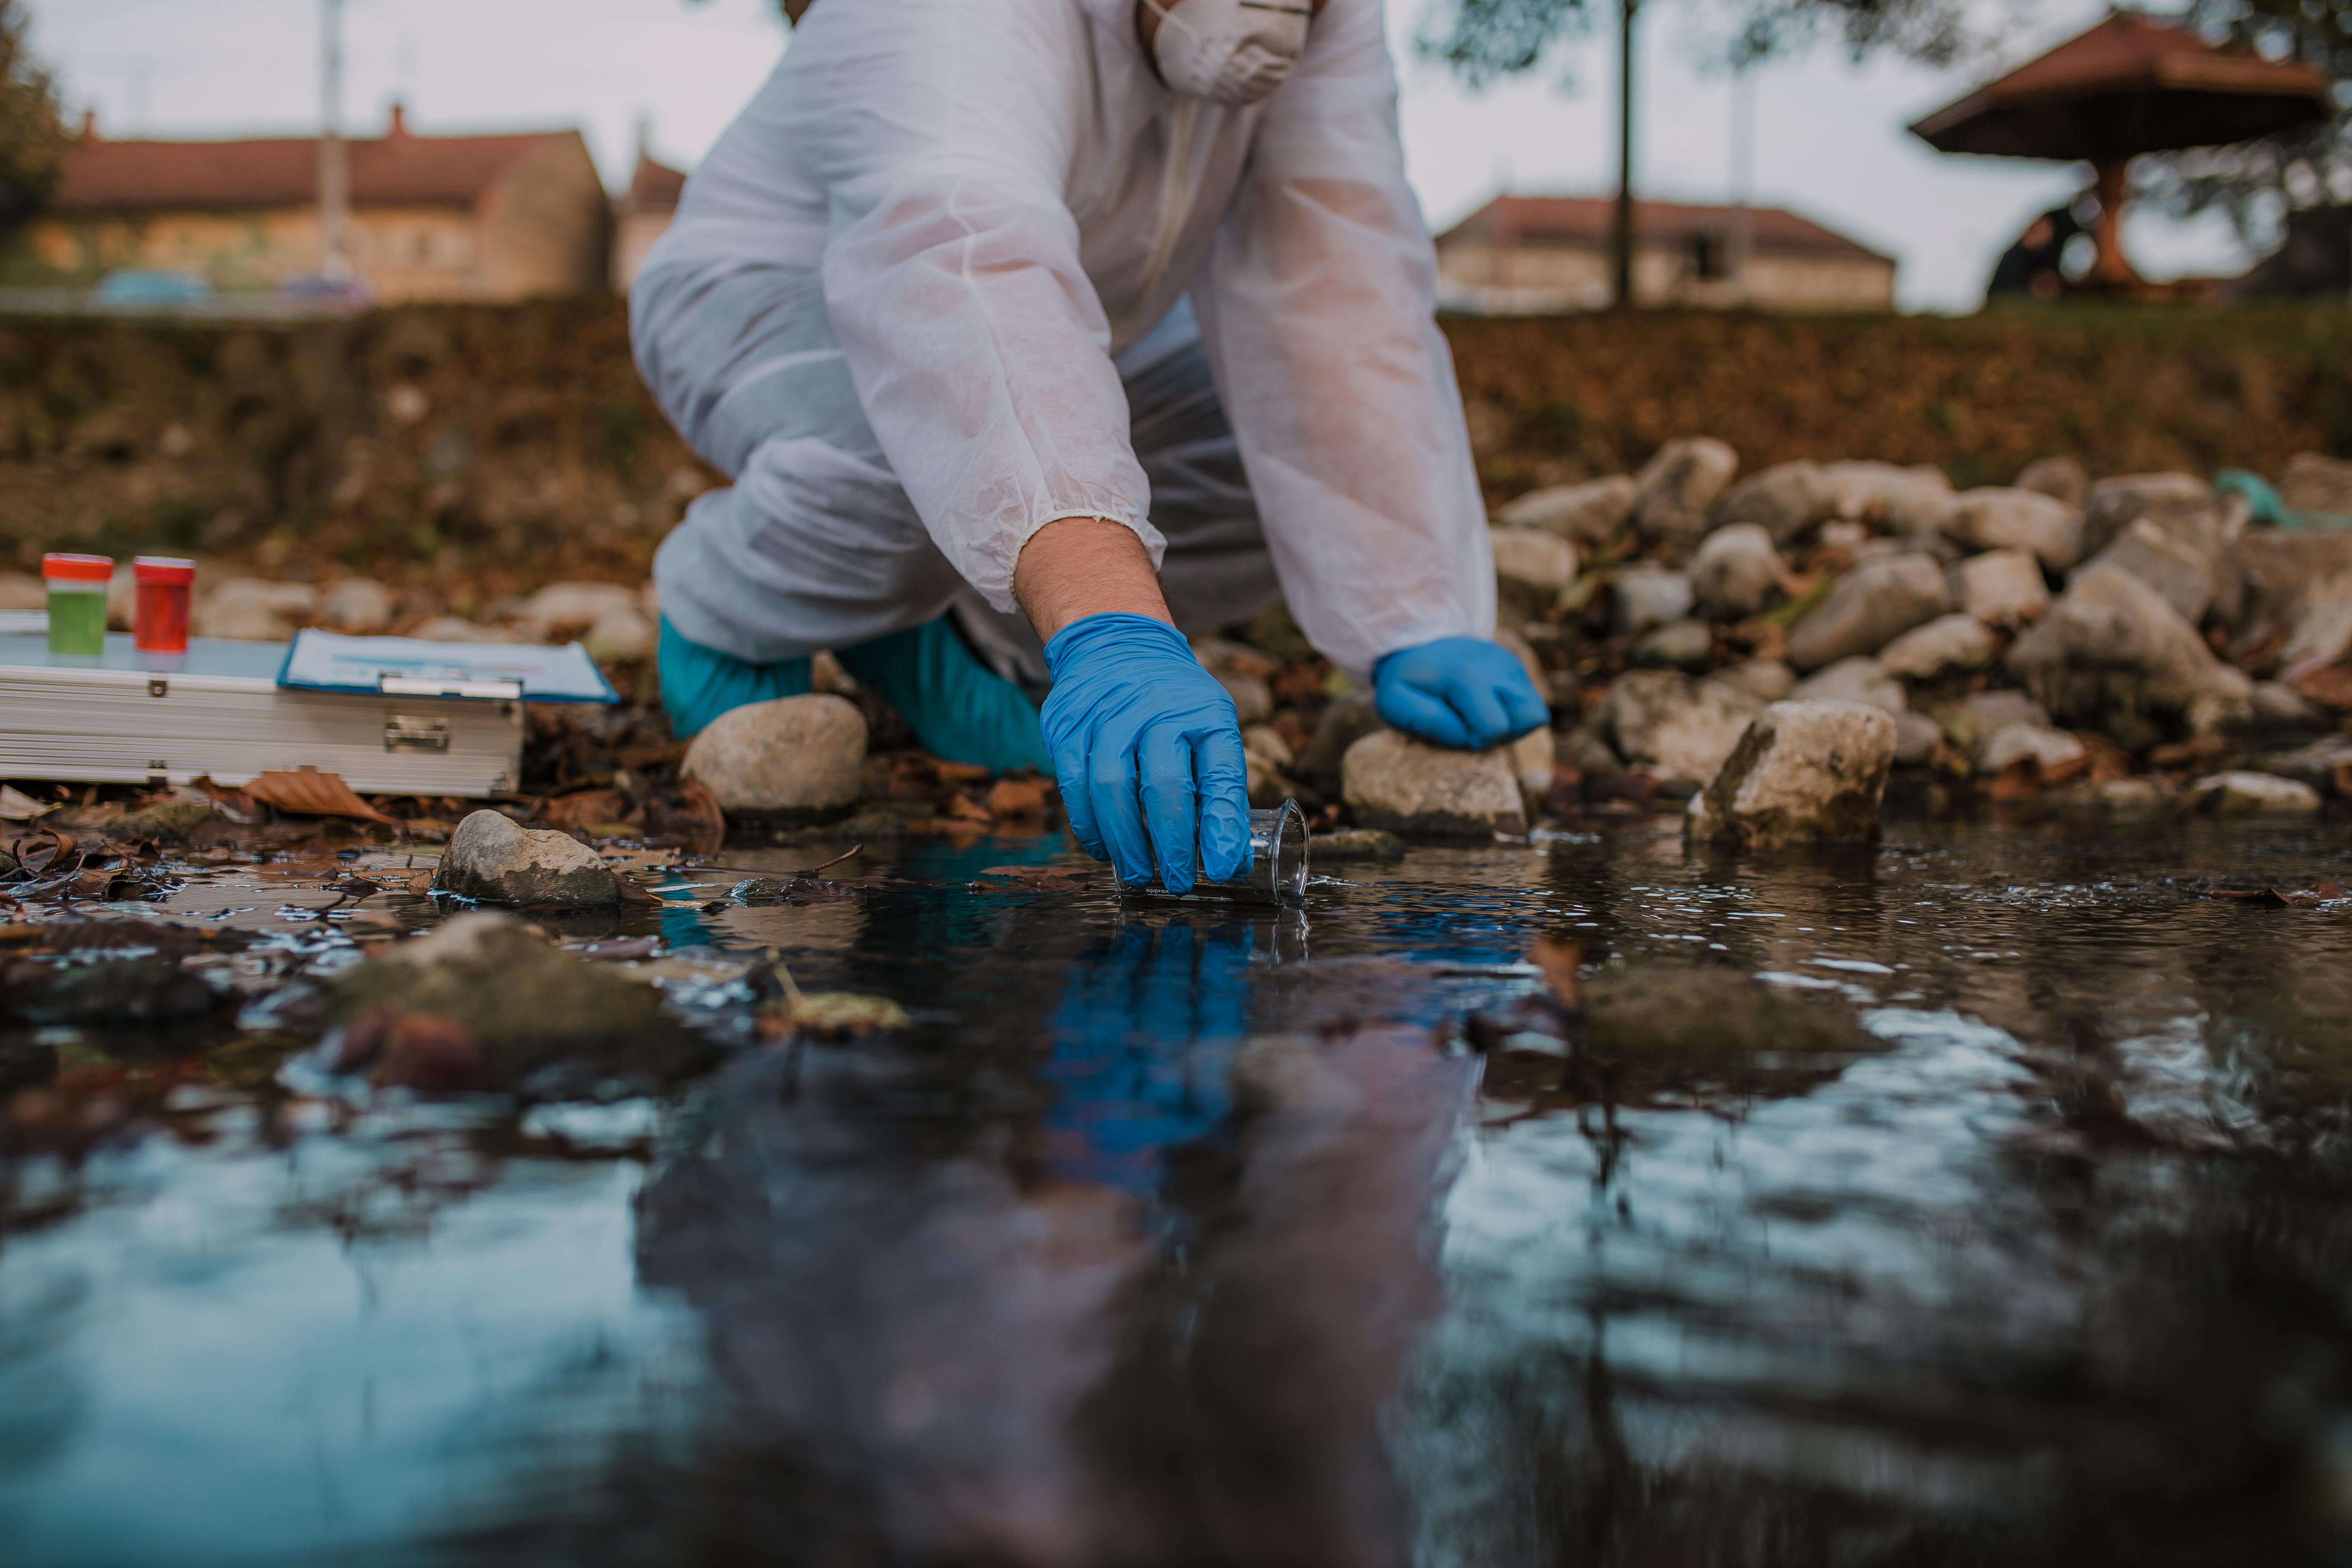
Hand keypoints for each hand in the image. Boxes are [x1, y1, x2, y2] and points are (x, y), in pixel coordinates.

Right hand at [1041, 613, 1250, 894]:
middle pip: (1164, 783)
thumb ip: (1218, 790)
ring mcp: (1108, 714)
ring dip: (1126, 841)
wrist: (1118, 643)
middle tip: (1178, 882)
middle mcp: (1157, 709)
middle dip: (1172, 843)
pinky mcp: (1068, 725)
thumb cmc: (1173, 704)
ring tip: (1139, 875)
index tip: (1224, 868)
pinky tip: (1102, 849)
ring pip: (1112, 787)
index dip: (1222, 825)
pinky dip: (1088, 825)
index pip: (1220, 773)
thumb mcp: (1210, 729)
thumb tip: (1229, 861)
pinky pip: (1074, 784)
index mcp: (1205, 713)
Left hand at [1373, 637, 1549, 750]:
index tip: (1454, 728)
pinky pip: (1530, 705)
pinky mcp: (1517, 668)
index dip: (1474, 740)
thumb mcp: (1393, 701)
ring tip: (1481, 718)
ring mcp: (1511, 665)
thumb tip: (1462, 733)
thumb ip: (1421, 719)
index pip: (1494, 727)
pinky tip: (1487, 707)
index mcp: (1467, 675)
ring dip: (1511, 726)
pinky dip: (1511, 715)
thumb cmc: (1405, 680)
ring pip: (1535, 713)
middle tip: (1469, 724)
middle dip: (1498, 734)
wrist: (1417, 642)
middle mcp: (1498, 666)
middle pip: (1529, 718)